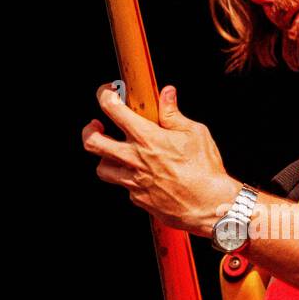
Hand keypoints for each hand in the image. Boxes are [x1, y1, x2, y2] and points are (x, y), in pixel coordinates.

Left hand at [82, 84, 239, 237]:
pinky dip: (129, 179)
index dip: (104, 95)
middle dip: (89, 131)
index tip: (107, 93)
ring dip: (105, 158)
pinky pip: (124, 187)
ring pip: (102, 169)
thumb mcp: (195, 133)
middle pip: (92, 143)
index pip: (112, 109)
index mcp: (146, 137)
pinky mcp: (139, 199)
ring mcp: (133, 181)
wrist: (210, 206)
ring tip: (115, 153)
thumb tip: (167, 94)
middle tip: (96, 127)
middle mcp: (134, 159)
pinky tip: (142, 175)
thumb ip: (173, 114)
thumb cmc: (205, 169)